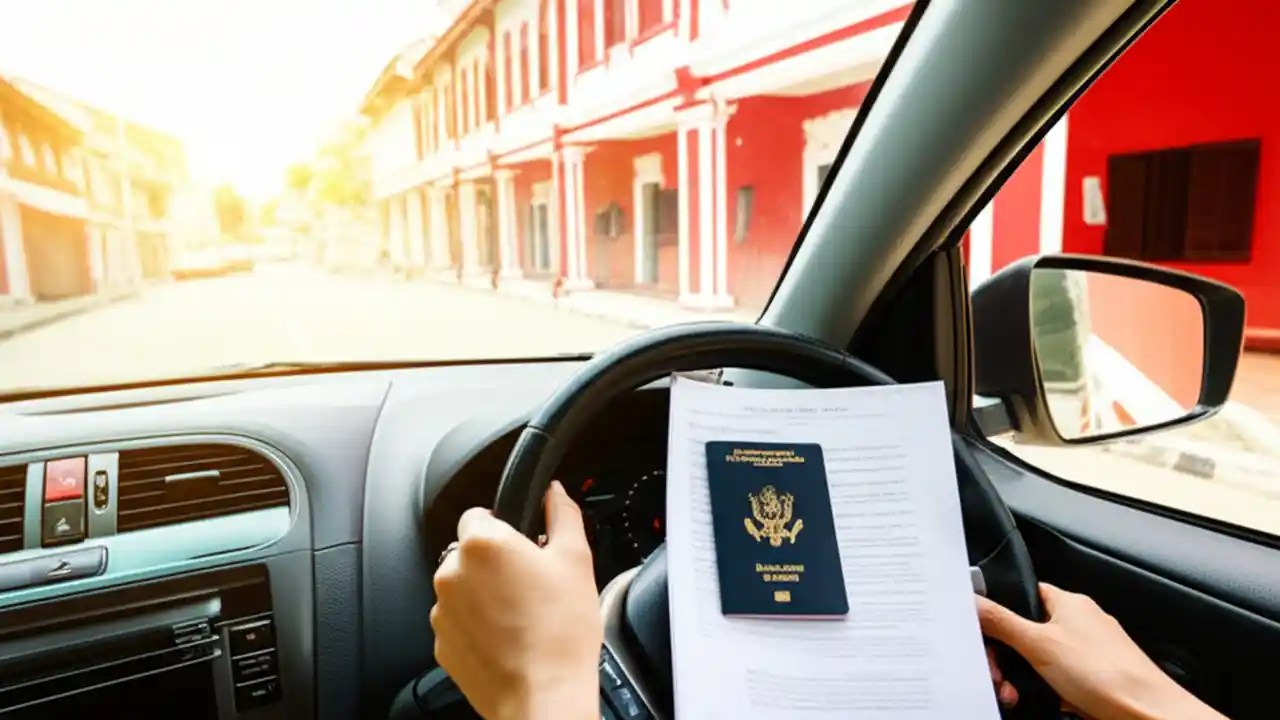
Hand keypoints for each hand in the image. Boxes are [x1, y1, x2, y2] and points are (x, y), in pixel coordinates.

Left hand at [431, 481, 601, 719]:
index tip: (524, 545)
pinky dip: (478, 625)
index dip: (506, 526)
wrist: (544, 695)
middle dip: (496, 562)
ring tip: (523, 616)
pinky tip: (509, 637)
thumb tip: (555, 493)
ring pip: (464, 588)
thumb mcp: (576, 559)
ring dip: (485, 594)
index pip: (480, 514)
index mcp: (483, 544)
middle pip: (471, 552)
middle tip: (531, 583)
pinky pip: (459, 622)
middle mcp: (452, 573)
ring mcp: (443, 611)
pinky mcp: (442, 643)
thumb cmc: (560, 633)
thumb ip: (562, 514)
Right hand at [977, 583, 1226, 719]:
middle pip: (1028, 633)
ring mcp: (1089, 653)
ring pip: (1042, 661)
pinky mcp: (1095, 679)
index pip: (1023, 595)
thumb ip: (1001, 621)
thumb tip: (972, 600)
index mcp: (1069, 603)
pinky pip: (1059, 682)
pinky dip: (1048, 693)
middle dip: (1010, 657)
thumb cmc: (1106, 674)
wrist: (1148, 715)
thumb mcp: (1039, 644)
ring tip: (1020, 694)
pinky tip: (1047, 703)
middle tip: (1001, 674)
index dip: (1001, 613)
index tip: (986, 636)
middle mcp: (1081, 624)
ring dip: (1025, 679)